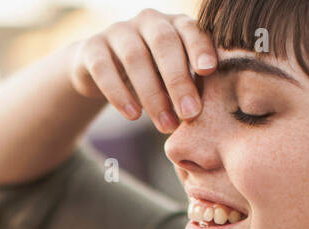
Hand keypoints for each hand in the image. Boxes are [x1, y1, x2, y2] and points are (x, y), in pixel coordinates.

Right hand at [69, 9, 218, 132]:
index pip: (189, 29)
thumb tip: (216, 113)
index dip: (199, 47)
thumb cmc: (152, 77)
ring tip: (165, 126)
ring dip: (152, 95)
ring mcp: (118, 31)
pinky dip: (119, 94)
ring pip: (135, 57)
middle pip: (164, 43)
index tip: (208, 71)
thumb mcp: (173, 78)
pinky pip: (104, 69)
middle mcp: (147, 21)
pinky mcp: (92, 48)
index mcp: (173, 24)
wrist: (101, 73)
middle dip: (178, 80)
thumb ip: (192, 85)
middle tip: (190, 113)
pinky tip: (133, 116)